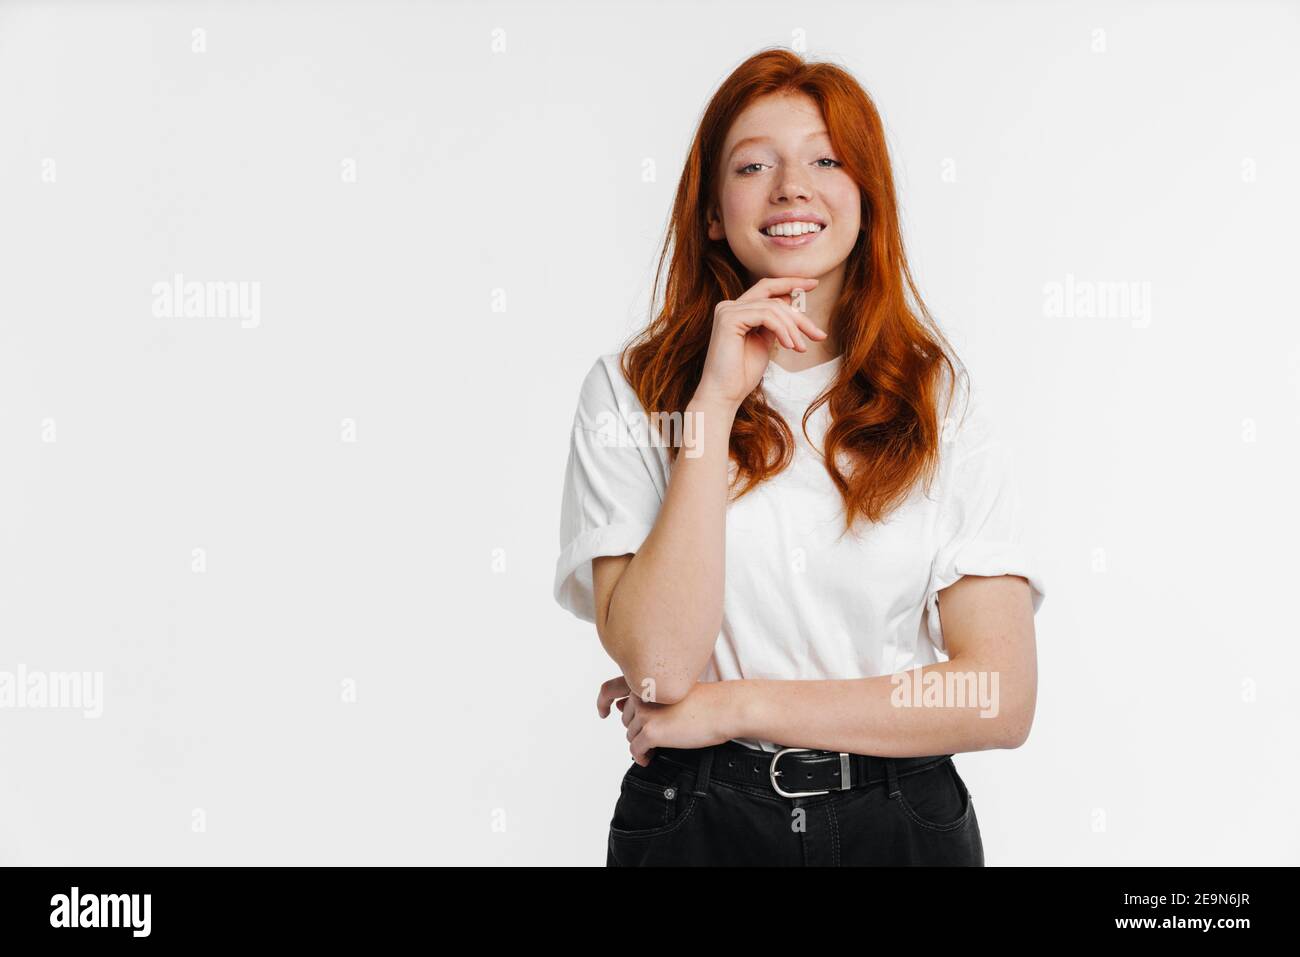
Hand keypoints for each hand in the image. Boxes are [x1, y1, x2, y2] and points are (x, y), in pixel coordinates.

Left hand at [596, 676, 736, 765]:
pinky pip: (636, 750)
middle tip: (652, 737)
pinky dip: (641, 757)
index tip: (604, 711)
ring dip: (640, 744)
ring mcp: (644, 713)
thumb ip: (647, 695)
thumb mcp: (672, 690)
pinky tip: (649, 759)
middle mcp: (640, 694)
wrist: (724, 708)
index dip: (604, 701)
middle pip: (626, 719)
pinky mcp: (651, 731)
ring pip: (630, 735)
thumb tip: (621, 708)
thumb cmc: (706, 700)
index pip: (610, 689)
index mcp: (645, 681)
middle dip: (636, 728)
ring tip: (654, 749)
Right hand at [692, 276, 827, 409]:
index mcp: (737, 310)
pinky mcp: (728, 319)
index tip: (814, 284)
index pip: (767, 287)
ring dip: (793, 328)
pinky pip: (766, 316)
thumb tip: (791, 300)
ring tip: (801, 348)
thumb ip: (775, 321)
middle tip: (819, 334)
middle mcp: (729, 306)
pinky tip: (789, 347)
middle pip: (774, 297)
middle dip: (799, 314)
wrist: (725, 394)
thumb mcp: (765, 341)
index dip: (791, 282)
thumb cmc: (743, 373)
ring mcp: (727, 310)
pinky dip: (783, 330)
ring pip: (773, 307)